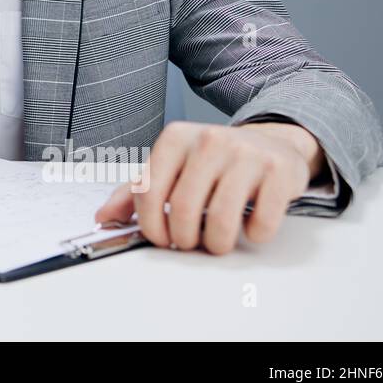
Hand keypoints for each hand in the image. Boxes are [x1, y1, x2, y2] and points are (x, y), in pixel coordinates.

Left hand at [93, 120, 323, 253]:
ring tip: (217, 241)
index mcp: (175, 138)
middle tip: (191, 242)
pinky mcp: (279, 171)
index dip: (151, 226)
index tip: (161, 238)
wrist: (270, 143)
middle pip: (182, 210)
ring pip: (221, 221)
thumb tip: (103, 217)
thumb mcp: (171, 168)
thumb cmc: (213, 162)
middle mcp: (208, 140)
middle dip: (184, 239)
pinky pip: (260, 223)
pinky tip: (249, 225)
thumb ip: (135, 191)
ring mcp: (246, 154)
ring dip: (216, 244)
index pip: (148, 192)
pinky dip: (253, 235)